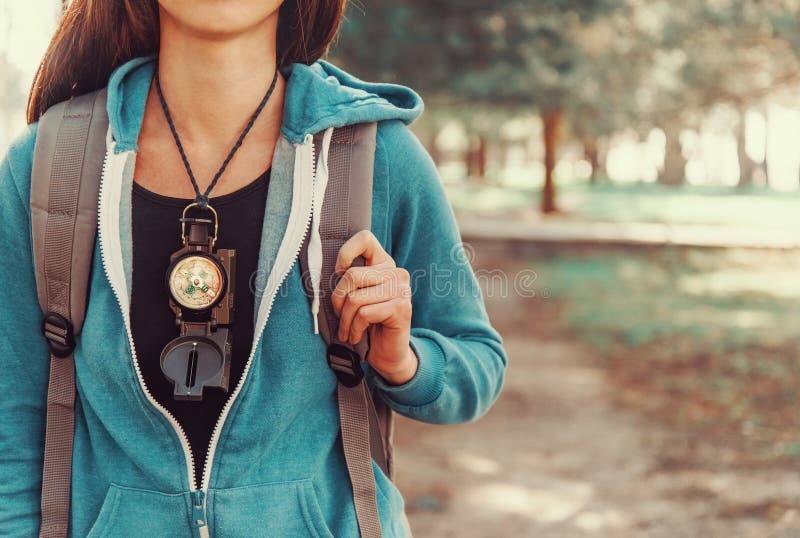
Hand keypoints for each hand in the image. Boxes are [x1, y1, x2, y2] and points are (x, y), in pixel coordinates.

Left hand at [331, 230, 417, 384]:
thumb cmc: (368, 324)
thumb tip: (330, 270)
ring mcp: (402, 289)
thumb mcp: (356, 297)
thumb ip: (349, 280)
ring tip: (347, 331)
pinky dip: (354, 329)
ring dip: (345, 320)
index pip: (365, 239)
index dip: (346, 253)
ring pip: (355, 298)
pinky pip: (364, 314)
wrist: (388, 354)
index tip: (339, 273)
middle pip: (352, 275)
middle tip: (340, 316)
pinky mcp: (402, 308)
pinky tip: (356, 337)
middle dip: (338, 301)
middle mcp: (396, 273)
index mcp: (384, 264)